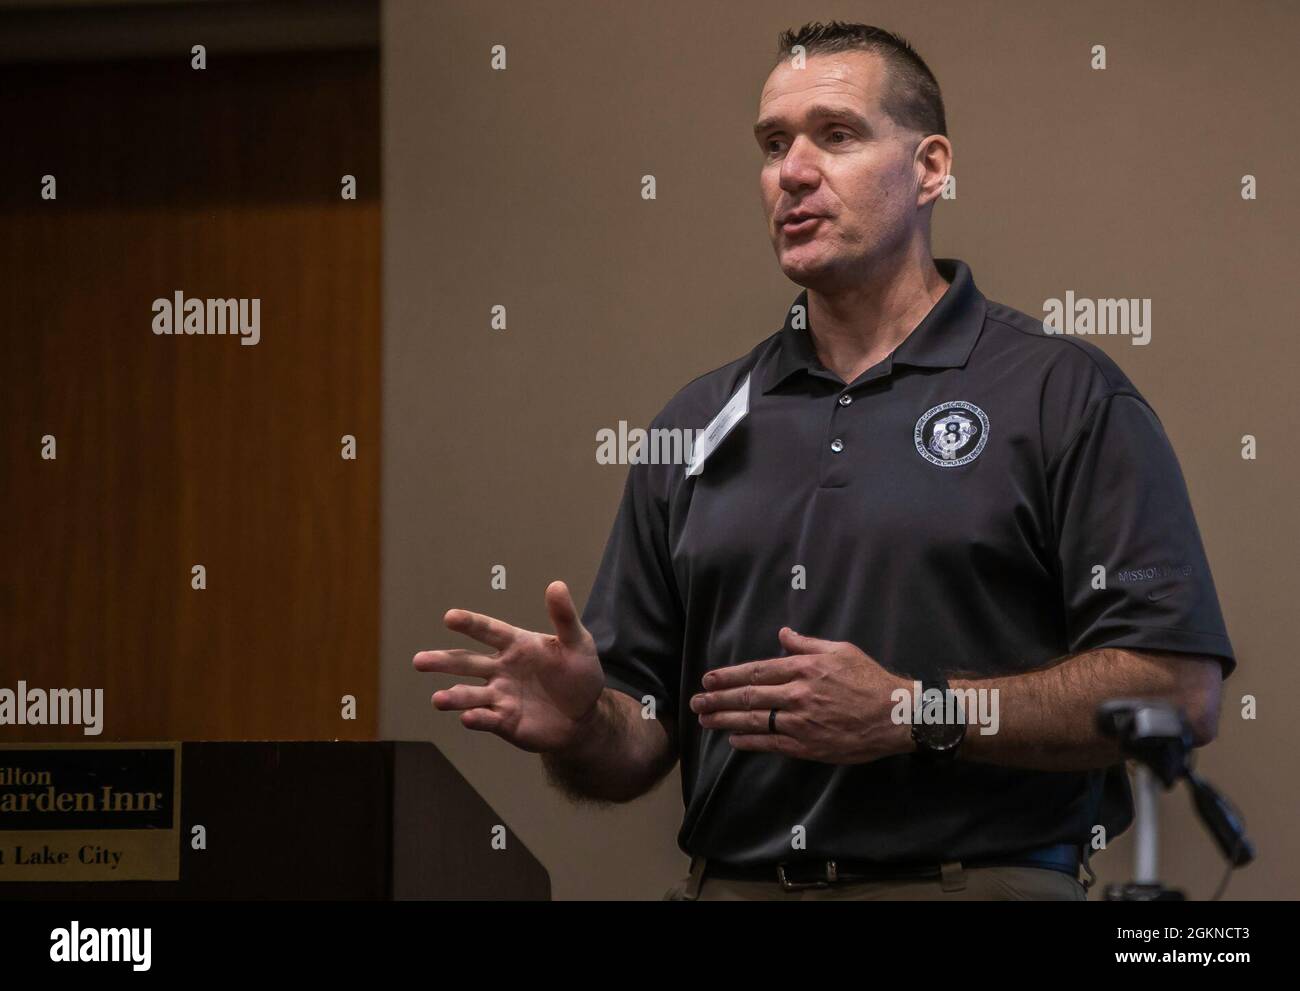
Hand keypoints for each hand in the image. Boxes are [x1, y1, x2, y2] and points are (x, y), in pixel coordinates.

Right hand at [412, 581, 604, 752]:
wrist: (585, 717)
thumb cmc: (580, 673)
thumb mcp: (578, 643)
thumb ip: (564, 617)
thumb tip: (556, 585)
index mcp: (516, 645)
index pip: (488, 631)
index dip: (470, 624)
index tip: (449, 617)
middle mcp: (501, 669)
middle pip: (467, 662)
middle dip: (443, 661)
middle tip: (419, 661)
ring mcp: (500, 696)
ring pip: (470, 694)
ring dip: (454, 697)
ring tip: (437, 700)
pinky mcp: (504, 721)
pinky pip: (487, 719)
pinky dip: (477, 718)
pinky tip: (468, 717)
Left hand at [689, 627, 911, 762]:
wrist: (895, 715)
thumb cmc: (870, 679)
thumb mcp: (841, 650)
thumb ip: (807, 643)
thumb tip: (784, 634)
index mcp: (804, 668)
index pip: (757, 671)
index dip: (729, 676)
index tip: (708, 678)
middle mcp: (797, 694)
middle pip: (748, 697)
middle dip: (718, 699)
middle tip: (696, 701)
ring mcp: (801, 722)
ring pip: (754, 721)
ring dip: (725, 720)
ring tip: (704, 719)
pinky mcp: (808, 746)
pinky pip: (771, 743)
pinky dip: (749, 742)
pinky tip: (732, 739)